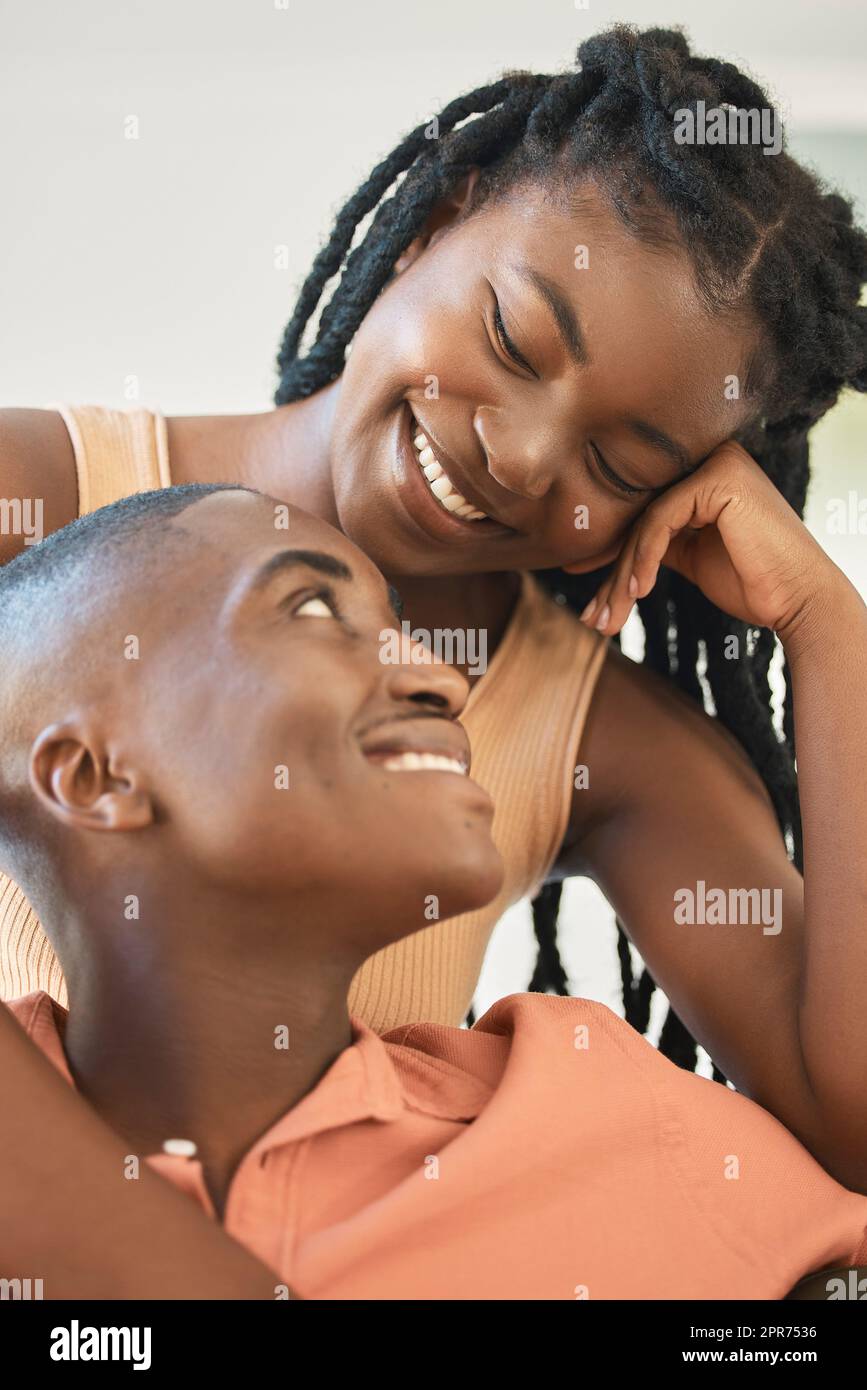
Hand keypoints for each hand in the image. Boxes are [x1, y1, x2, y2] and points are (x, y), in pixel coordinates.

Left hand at [578, 440, 837, 639]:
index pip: (641, 511)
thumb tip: (599, 549)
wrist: (797, 599)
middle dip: (611, 572)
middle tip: (592, 615)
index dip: (607, 551)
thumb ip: (655, 542)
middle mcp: (708, 458)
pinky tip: (639, 591)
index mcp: (702, 472)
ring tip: (610, 617)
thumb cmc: (751, 581)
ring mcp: (715, 463)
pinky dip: (644, 558)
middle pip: (640, 517)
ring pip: (646, 522)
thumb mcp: (690, 556)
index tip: (578, 583)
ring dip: (622, 575)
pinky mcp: (718, 478)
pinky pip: (662, 520)